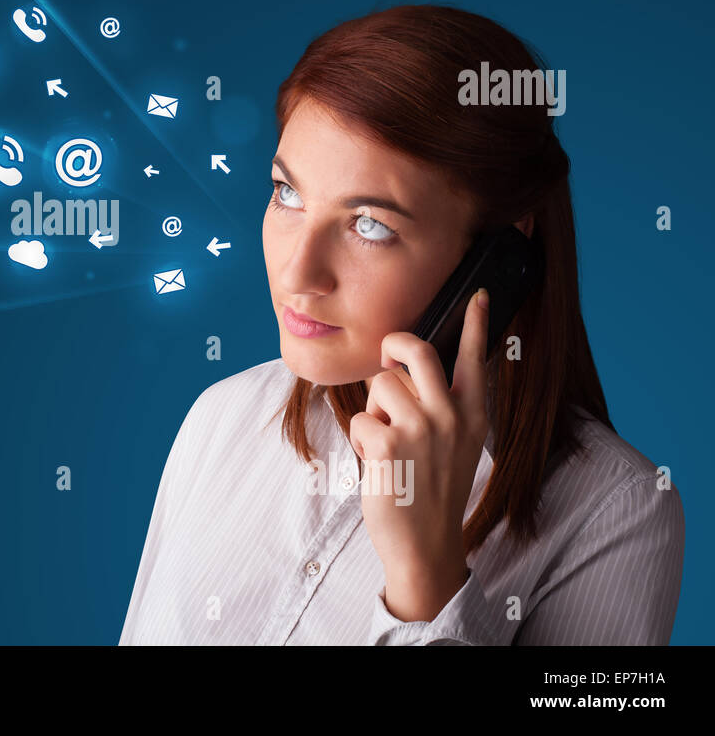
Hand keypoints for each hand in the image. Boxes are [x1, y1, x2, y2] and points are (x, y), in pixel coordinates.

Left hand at [350, 287, 491, 622]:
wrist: (425, 545)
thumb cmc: (431, 489)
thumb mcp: (455, 445)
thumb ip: (443, 407)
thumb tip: (410, 369)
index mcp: (472, 415)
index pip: (474, 359)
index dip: (476, 324)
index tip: (478, 294)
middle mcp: (452, 416)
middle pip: (417, 351)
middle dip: (394, 347)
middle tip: (388, 361)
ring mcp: (423, 429)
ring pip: (381, 384)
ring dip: (374, 410)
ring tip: (386, 443)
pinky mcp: (390, 444)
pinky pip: (361, 419)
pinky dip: (361, 441)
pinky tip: (378, 465)